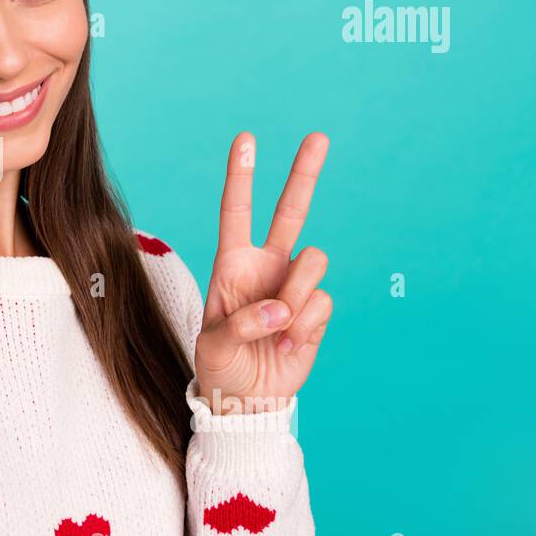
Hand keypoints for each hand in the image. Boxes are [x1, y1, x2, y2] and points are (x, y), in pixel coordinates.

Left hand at [194, 132, 332, 414]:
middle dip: (305, 173)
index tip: (246, 139)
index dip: (241, 175)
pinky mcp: (317, 309)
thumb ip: (240, 325)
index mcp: (233, 264)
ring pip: (313, 262)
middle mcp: (267, 266)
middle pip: (291, 211)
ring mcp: (294, 285)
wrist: (249, 399)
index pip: (237, 211)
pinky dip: (305, 326)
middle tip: (318, 136)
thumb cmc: (221, 367)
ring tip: (276, 330)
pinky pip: (322, 302)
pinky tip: (289, 344)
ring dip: (296, 296)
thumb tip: (280, 309)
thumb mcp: (213, 347)